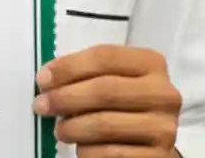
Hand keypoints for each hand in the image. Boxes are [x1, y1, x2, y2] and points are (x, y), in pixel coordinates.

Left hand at [33, 45, 181, 157]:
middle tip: (40, 106)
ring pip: (105, 125)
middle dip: (65, 98)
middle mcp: (163, 93)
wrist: (150, 140)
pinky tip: (81, 147)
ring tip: (60, 130)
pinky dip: (86, 151)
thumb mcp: (112, 78)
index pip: (105, 57)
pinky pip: (110, 154)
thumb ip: (86, 73)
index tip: (42, 79)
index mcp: (151, 64)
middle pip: (105, 90)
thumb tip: (47, 79)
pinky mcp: (157, 156)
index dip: (69, 67)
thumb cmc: (123, 104)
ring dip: (72, 128)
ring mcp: (163, 127)